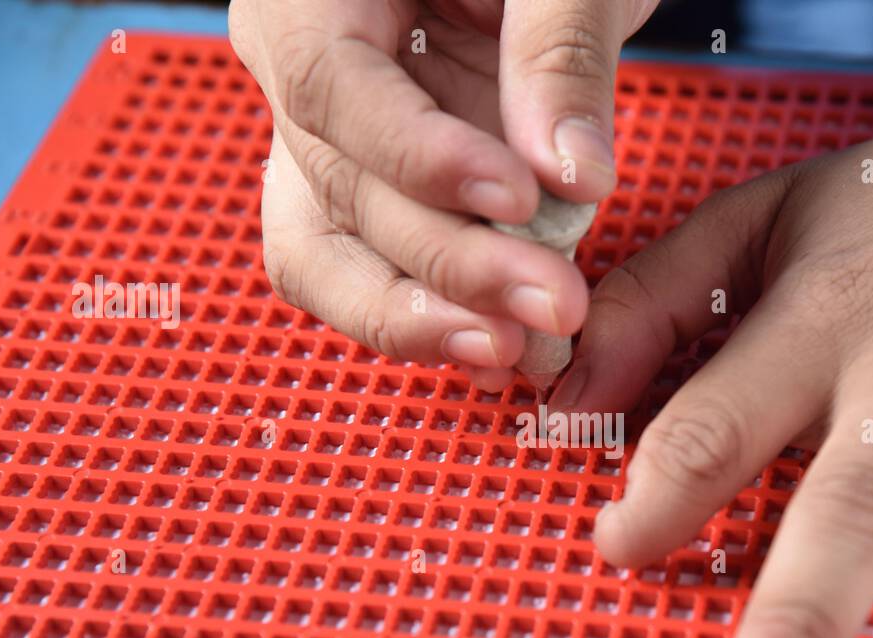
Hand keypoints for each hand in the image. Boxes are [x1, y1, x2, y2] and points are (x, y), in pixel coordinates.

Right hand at [229, 0, 657, 390]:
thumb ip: (560, 52)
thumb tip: (573, 177)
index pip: (332, 88)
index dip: (420, 158)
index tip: (518, 198)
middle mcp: (299, 74)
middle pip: (342, 191)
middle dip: (452, 263)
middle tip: (555, 304)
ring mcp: (330, 145)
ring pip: (329, 257)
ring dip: (423, 319)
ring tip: (518, 351)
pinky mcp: (373, 193)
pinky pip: (371, 270)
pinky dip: (433, 318)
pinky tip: (501, 349)